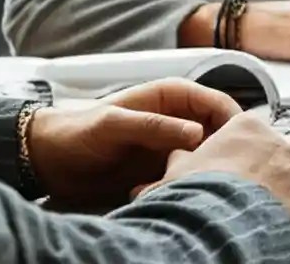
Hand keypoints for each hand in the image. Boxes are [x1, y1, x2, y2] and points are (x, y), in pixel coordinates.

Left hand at [27, 78, 240, 207]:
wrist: (50, 159)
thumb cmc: (78, 132)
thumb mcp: (115, 125)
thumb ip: (155, 127)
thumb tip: (199, 134)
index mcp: (172, 96)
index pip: (217, 103)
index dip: (233, 122)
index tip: (239, 146)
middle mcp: (178, 118)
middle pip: (219, 131)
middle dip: (222, 150)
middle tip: (219, 172)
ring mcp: (173, 144)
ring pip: (207, 155)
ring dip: (205, 170)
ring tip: (194, 184)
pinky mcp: (164, 168)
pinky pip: (188, 175)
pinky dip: (188, 184)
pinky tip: (176, 193)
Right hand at [134, 112, 289, 233]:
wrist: (223, 227)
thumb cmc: (200, 198)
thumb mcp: (176, 172)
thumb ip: (181, 158)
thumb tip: (175, 157)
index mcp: (246, 128)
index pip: (255, 128)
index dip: (249, 148)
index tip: (242, 163)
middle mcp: (280, 142)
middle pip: (286, 145)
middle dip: (278, 163)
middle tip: (262, 185)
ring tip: (289, 196)